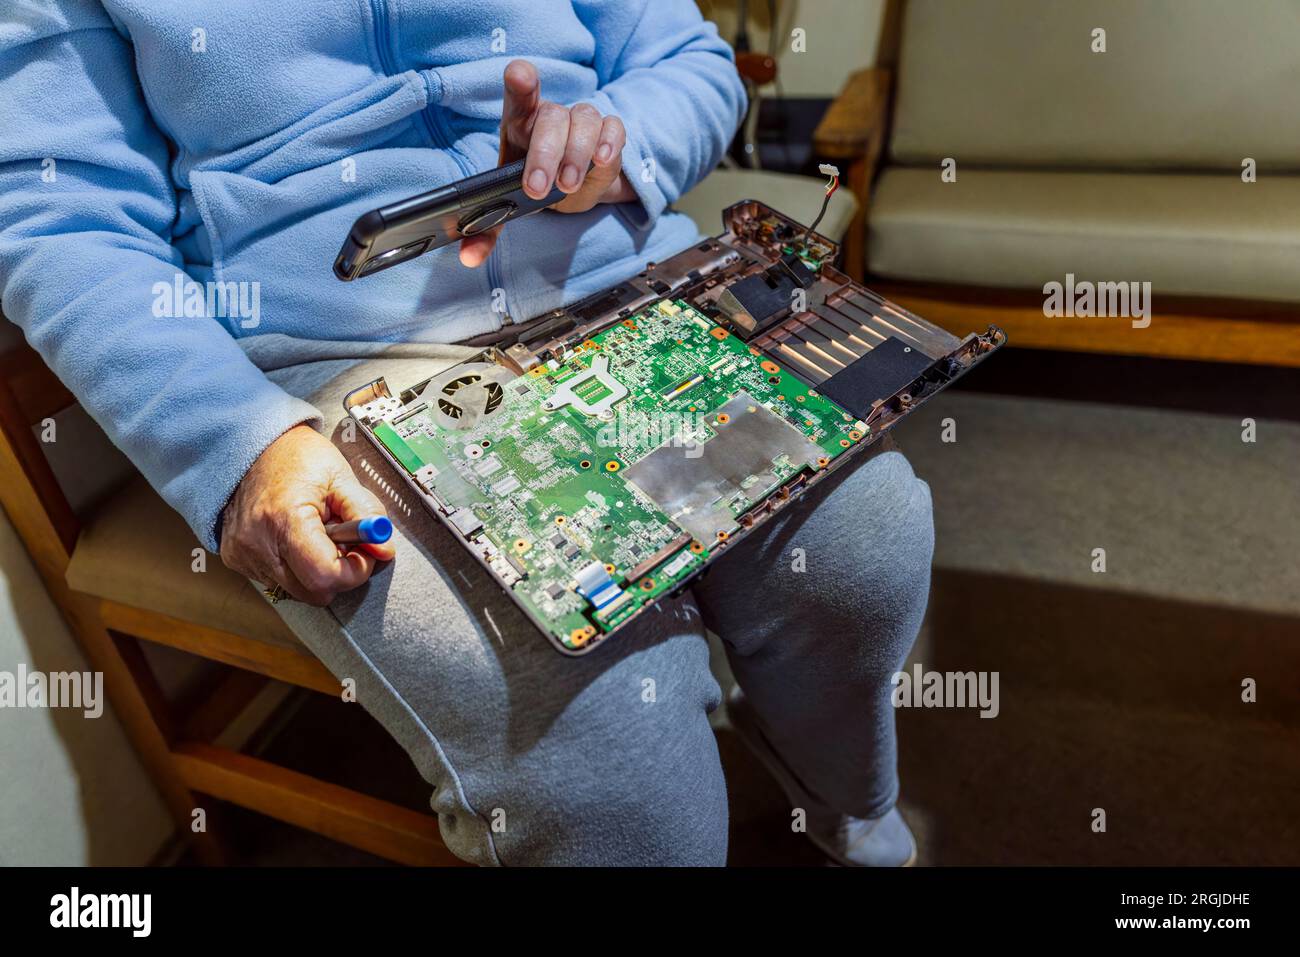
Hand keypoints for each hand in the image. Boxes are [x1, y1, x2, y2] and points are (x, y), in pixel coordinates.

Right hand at [220, 425, 395, 605]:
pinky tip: (295, 539)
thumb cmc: (297, 458)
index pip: (325, 575)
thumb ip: (367, 515)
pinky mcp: (235, 558)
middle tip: (343, 543)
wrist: (250, 446)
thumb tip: (383, 549)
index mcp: (285, 519)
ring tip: (316, 535)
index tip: (364, 553)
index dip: (354, 570)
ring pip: (297, 590)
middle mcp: (258, 543)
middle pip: (313, 592)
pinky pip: (277, 580)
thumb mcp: (342, 478)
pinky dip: (294, 566)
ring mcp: (244, 554)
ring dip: (315, 570)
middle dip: (338, 573)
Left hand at [459, 58, 635, 266]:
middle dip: (545, 153)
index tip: (520, 75)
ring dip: (576, 154)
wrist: (569, 188)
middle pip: (551, 117)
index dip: (521, 82)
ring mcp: (581, 121)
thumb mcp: (507, 203)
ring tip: (568, 185)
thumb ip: (487, 230)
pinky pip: (614, 126)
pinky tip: (602, 159)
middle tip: (539, 187)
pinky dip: (609, 142)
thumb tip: (469, 257)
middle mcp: (551, 117)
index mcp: (521, 123)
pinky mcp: (608, 133)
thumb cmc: (533, 184)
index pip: (520, 94)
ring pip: (583, 120)